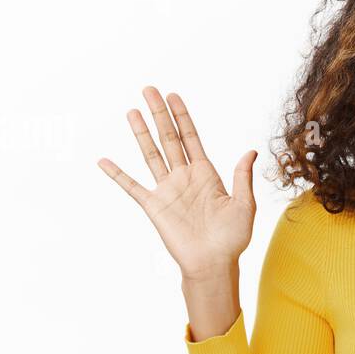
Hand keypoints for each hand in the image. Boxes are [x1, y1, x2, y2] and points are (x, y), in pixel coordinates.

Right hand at [97, 86, 257, 280]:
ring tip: (131, 111)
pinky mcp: (154, 206)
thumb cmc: (231, 238)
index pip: (191, 138)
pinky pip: (132, 187)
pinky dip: (117, 174)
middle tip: (149, 89)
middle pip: (168, 138)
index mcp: (206, 174)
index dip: (182, 117)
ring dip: (140, 133)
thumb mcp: (243, 205)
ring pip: (151, 154)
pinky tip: (104, 160)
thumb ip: (242, 177)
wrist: (213, 264)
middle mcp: (184, 177)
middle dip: (159, 114)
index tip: (173, 96)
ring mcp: (167, 190)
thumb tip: (250, 151)